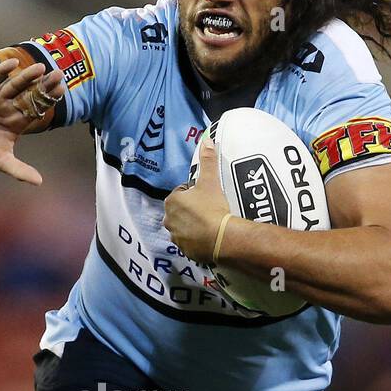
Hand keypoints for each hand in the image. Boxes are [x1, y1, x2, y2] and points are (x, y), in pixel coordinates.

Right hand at [0, 58, 64, 183]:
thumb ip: (18, 169)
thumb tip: (39, 182)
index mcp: (17, 122)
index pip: (37, 108)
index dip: (49, 100)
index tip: (62, 90)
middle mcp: (9, 107)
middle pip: (30, 94)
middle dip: (43, 85)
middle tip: (59, 74)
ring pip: (14, 84)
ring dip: (26, 76)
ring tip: (40, 68)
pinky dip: (1, 71)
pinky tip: (12, 64)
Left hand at [162, 135, 228, 263]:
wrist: (221, 238)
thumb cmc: (213, 207)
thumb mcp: (210, 181)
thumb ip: (207, 160)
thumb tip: (206, 139)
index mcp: (171, 202)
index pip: (181, 193)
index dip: (194, 193)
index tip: (206, 195)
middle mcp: (168, 221)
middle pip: (181, 211)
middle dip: (192, 210)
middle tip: (209, 209)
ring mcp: (176, 238)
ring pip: (184, 227)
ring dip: (193, 225)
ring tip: (210, 223)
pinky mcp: (186, 251)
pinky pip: (190, 243)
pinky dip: (197, 240)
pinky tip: (209, 236)